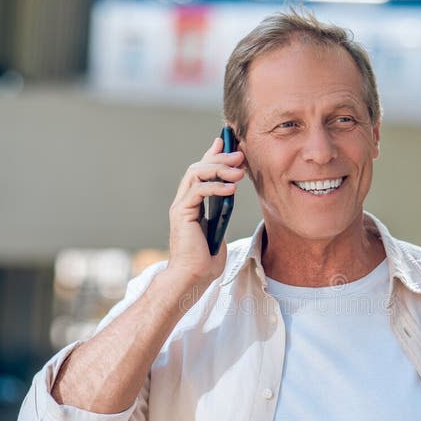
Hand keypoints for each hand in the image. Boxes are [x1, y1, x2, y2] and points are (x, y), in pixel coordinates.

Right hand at [166, 135, 244, 286]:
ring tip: (239, 171)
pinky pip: (198, 190)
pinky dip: (215, 186)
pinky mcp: (181, 213)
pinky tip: (231, 189)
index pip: (201, 172)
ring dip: (219, 168)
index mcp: (192, 204)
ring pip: (196, 174)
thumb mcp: (219, 231)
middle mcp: (183, 202)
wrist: (193, 279)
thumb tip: (230, 197)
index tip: (227, 142)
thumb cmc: (205, 261)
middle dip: (220, 157)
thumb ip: (221, 213)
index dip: (213, 154)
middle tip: (240, 154)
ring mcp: (180, 206)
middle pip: (198, 168)